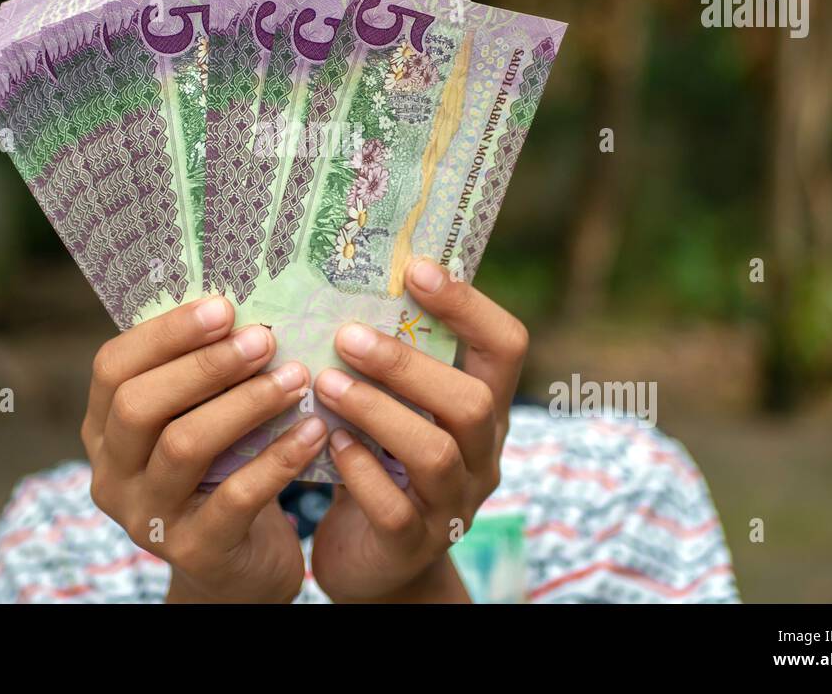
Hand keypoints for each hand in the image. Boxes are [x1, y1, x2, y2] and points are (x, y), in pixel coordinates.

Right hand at [80, 296, 327, 602]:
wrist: (238, 571)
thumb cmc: (221, 474)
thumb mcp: (196, 423)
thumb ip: (202, 378)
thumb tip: (246, 306)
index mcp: (103, 432)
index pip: (112, 369)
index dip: (164, 333)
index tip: (223, 307)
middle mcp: (112, 476)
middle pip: (139, 405)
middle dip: (204, 365)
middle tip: (263, 338)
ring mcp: (149, 518)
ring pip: (185, 446)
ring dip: (245, 403)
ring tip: (295, 377)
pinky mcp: (197, 551)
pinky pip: (237, 496)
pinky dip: (279, 458)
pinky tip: (313, 430)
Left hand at [309, 258, 529, 601]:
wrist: (372, 562)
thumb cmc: (380, 464)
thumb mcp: (398, 411)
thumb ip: (390, 365)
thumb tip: (342, 283)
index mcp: (484, 411)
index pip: (506, 347)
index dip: (469, 305)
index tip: (416, 269)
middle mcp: (481, 456)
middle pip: (473, 402)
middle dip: (407, 365)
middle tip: (346, 336)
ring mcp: (452, 505)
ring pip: (434, 453)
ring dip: (376, 411)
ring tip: (325, 384)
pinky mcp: (411, 546)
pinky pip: (395, 509)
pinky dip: (361, 472)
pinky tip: (330, 443)